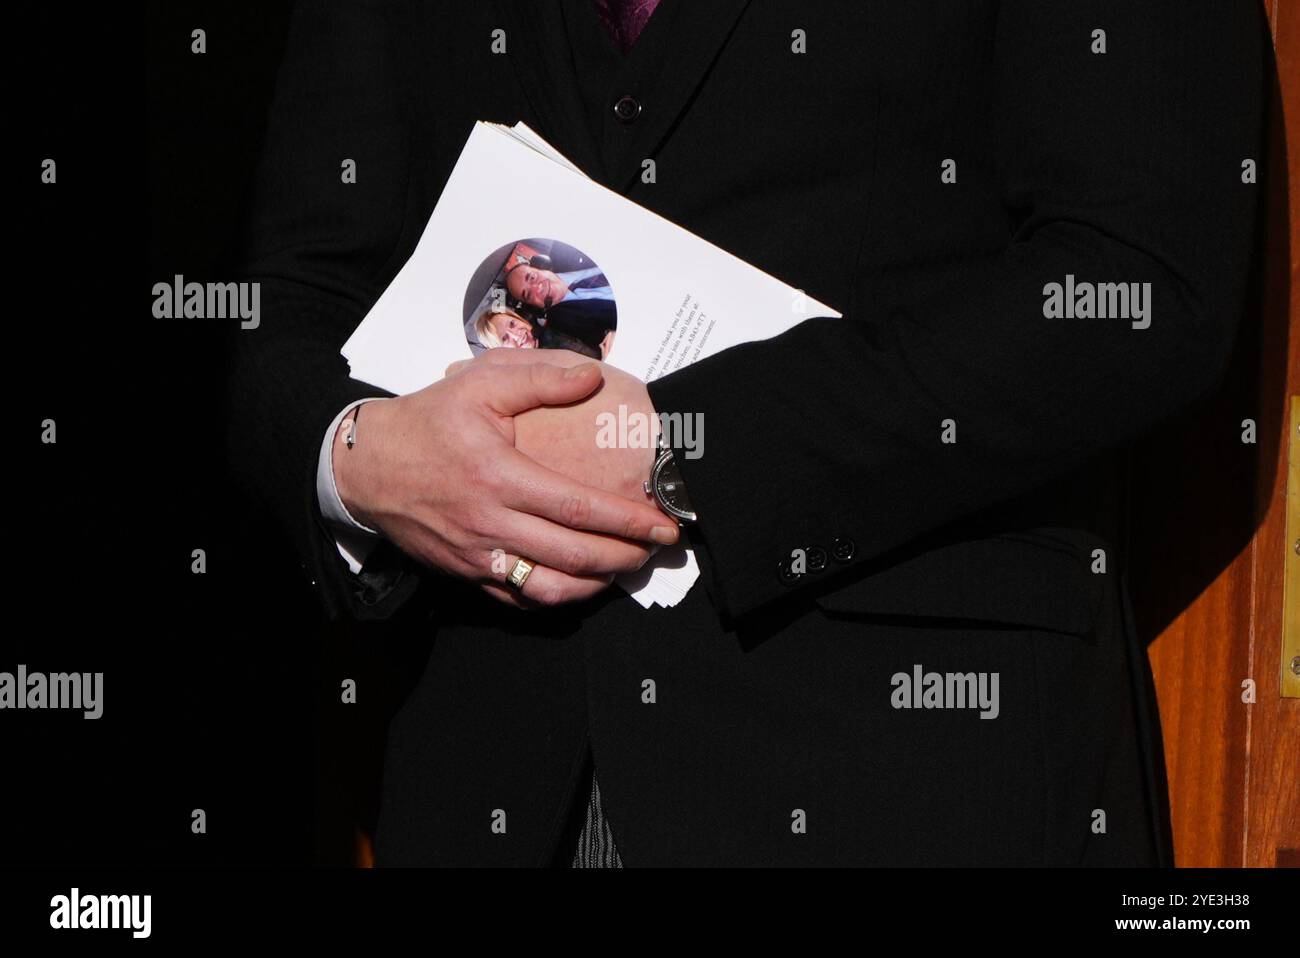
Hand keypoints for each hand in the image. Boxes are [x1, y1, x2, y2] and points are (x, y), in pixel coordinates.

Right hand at [333, 358, 677, 606]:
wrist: (365, 466)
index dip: (628, 521)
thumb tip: (593, 377)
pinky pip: (519, 600)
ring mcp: (478, 556)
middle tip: (657, 549)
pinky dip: (557, 597)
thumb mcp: (478, 386)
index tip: (662, 524)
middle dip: (625, 556)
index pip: (579, 509)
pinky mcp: (466, 574)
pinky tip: (581, 583)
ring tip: (625, 568)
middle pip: (574, 556)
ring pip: (550, 590)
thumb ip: (539, 380)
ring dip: (596, 585)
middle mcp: (491, 524)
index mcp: (499, 478)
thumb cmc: (425, 423)